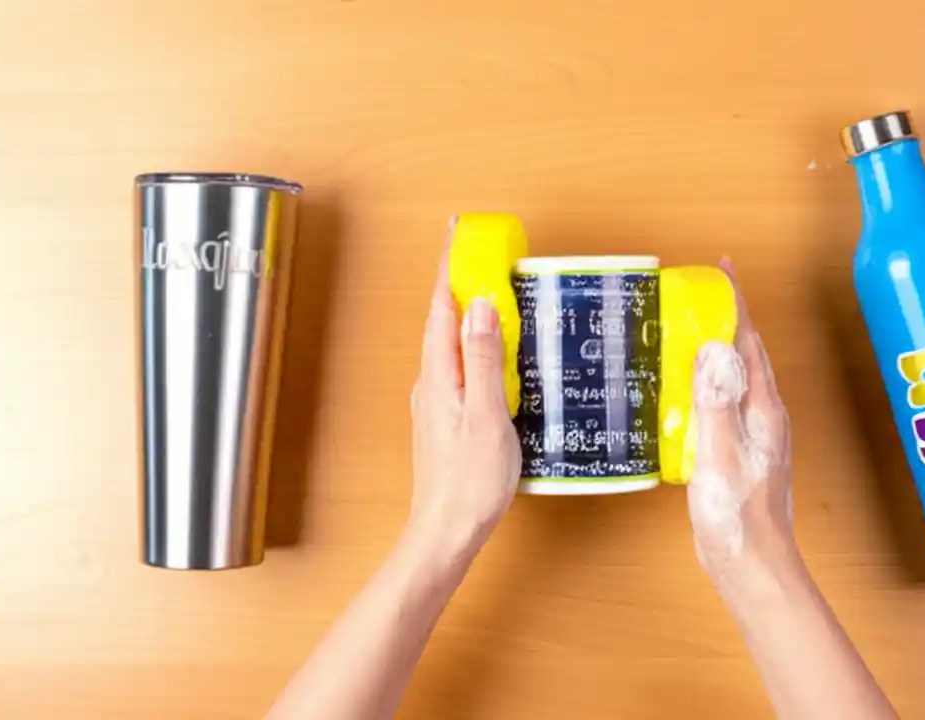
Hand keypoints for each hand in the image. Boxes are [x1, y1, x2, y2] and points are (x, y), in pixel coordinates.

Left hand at [407, 240, 521, 556]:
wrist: (446, 531)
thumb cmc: (469, 482)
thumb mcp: (486, 415)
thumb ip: (483, 359)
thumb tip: (480, 305)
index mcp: (439, 376)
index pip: (441, 306)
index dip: (448, 267)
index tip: (457, 234)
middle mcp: (432, 382)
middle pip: (442, 319)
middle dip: (457, 281)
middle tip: (478, 251)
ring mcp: (437, 400)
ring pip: (449, 342)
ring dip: (466, 312)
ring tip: (489, 289)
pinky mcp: (448, 416)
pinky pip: (458, 364)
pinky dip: (473, 343)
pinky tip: (493, 350)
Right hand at [687, 260, 794, 583]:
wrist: (754, 565)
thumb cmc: (738, 516)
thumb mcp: (719, 454)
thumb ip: (715, 402)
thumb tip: (713, 349)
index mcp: (764, 410)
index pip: (750, 342)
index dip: (736, 304)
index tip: (723, 271)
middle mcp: (767, 416)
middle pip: (750, 355)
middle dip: (731, 319)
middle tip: (703, 294)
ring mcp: (758, 435)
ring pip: (740, 379)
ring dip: (722, 351)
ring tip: (693, 332)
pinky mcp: (745, 453)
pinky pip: (729, 403)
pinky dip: (712, 384)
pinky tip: (690, 392)